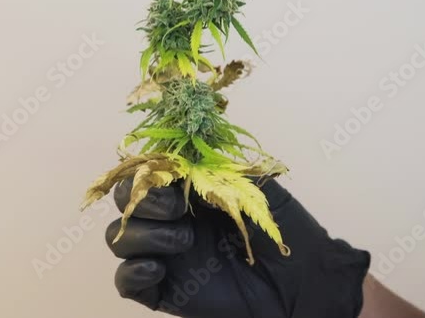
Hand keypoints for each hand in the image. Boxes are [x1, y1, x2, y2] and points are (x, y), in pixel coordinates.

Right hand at [106, 177, 369, 317]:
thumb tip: (195, 135)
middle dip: (144, 202)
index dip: (148, 171)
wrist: (304, 282)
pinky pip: (126, 282)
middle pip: (125, 203)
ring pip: (119, 239)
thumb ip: (222, 163)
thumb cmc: (286, 232)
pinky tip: (157, 269)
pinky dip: (131, 273)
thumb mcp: (257, 186)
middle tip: (178, 210)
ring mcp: (165, 256)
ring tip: (184, 242)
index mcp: (188, 191)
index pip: (146, 173)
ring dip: (143, 236)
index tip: (173, 176)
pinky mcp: (165, 290)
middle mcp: (170, 221)